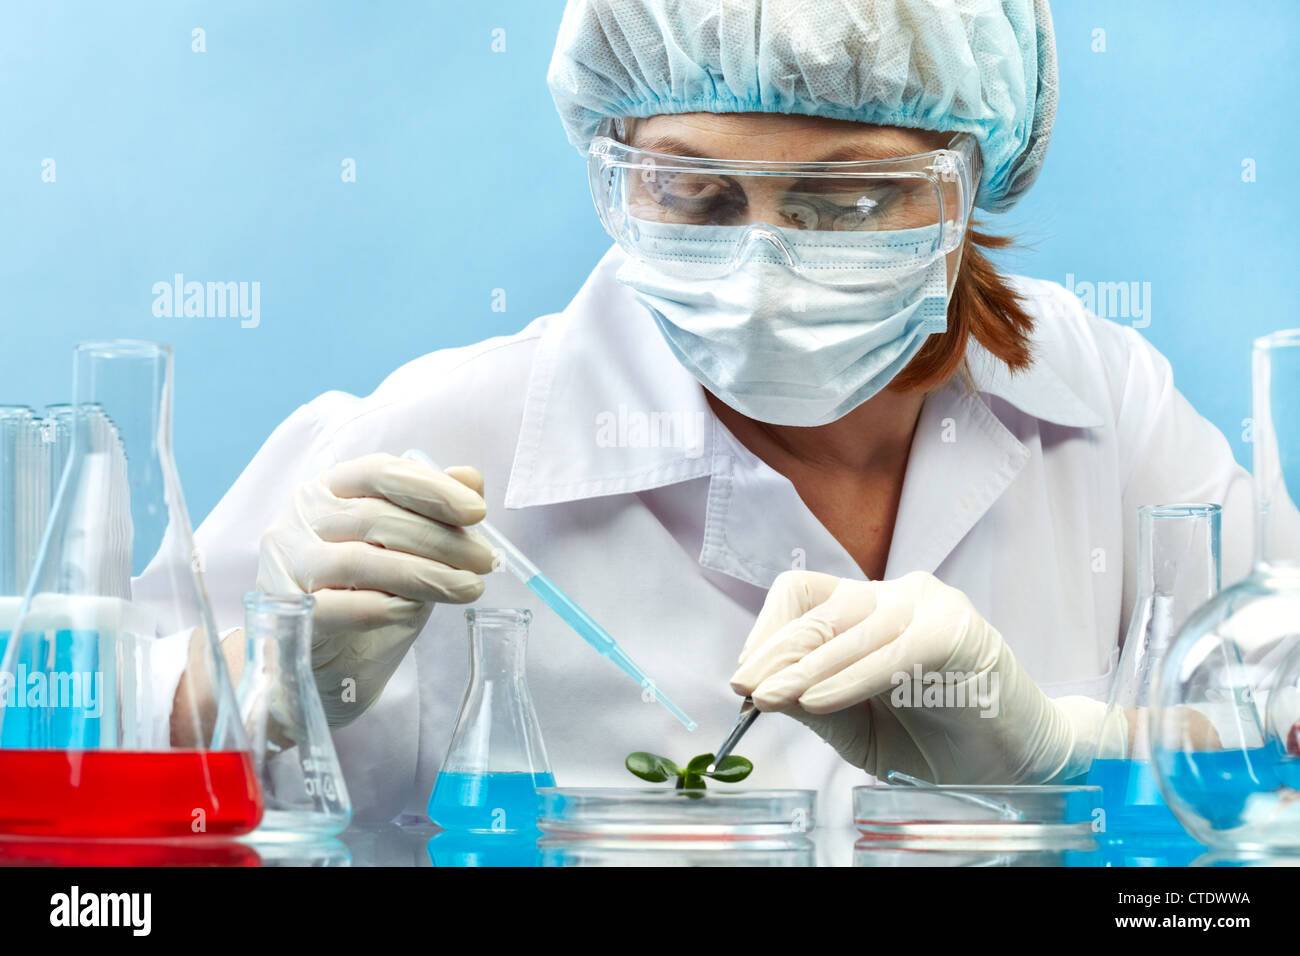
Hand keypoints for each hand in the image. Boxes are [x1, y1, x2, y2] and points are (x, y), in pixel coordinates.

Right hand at [257, 453, 494, 725]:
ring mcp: (287, 562)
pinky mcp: (286, 611)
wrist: (329, 660)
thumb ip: (436, 511)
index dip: (431, 488)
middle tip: (485, 561)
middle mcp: (302, 516)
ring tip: (468, 588)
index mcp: (332, 487)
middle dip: (441, 540)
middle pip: (375, 517)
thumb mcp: (411, 548)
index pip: (379, 472)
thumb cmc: (372, 592)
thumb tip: (470, 478)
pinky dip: (382, 607)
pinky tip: (413, 611)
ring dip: (424, 575)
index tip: (477, 512)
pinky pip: (336, 606)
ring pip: (359, 560)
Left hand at [729, 570, 1105, 783]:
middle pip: (818, 610)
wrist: (1011, 766)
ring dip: (804, 667)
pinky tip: (820, 700)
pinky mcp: (957, 631)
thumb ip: (811, 703)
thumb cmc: (933, 741)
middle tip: (745, 689)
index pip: (801, 596)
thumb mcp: (856, 726)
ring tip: (772, 698)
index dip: (766, 632)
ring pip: (848, 626)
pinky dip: (851, 677)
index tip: (744, 675)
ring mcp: (928, 606)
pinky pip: (893, 650)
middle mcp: (894, 596)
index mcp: (866, 610)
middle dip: (775, 654)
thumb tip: (756, 688)